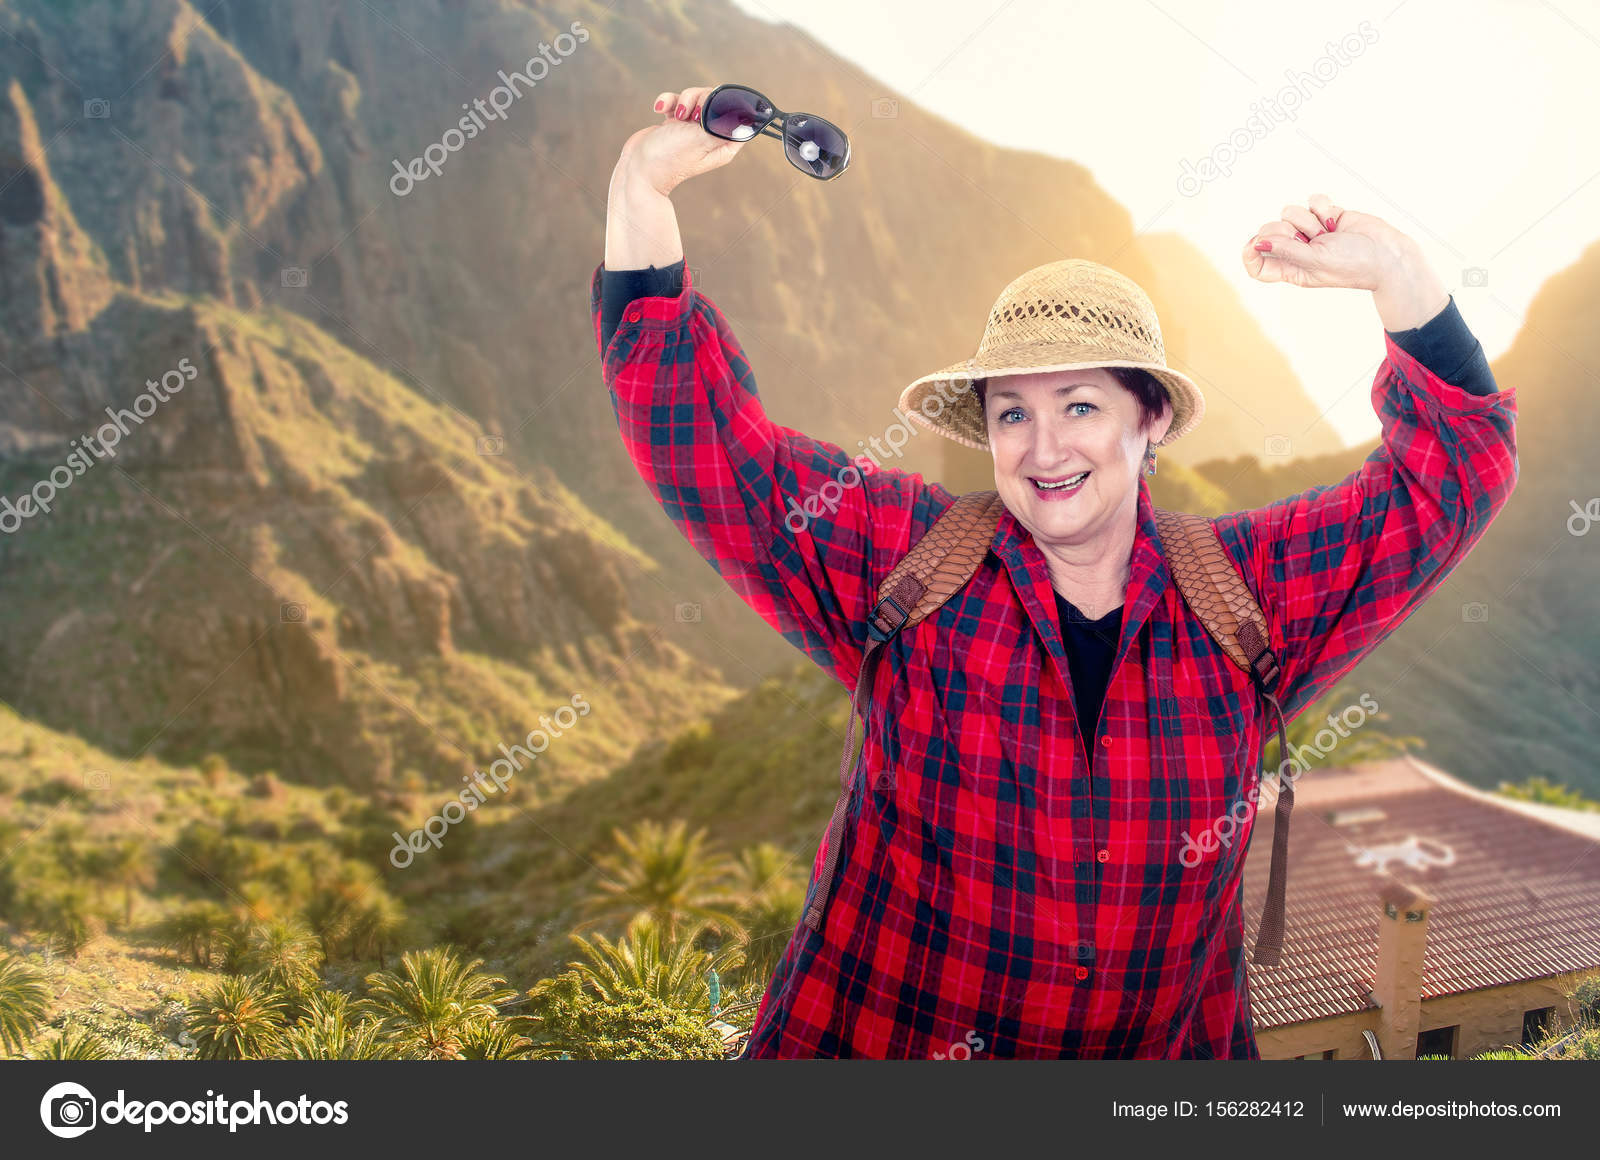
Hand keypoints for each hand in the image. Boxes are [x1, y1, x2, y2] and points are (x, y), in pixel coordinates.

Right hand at [613, 84, 749, 197]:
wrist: (638, 169)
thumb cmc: (669, 159)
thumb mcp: (701, 140)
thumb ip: (722, 124)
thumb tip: (742, 114)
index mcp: (723, 145)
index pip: (738, 117)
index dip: (727, 105)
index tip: (712, 107)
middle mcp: (710, 136)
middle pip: (716, 101)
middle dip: (701, 99)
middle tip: (691, 113)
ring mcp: (691, 129)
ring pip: (695, 98)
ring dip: (683, 100)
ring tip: (674, 116)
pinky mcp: (674, 124)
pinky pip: (676, 102)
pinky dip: (668, 101)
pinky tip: (659, 110)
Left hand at [1241, 193, 1448, 328]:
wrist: (1386, 253)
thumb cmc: (1353, 265)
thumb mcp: (1315, 261)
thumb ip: (1286, 251)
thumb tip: (1257, 243)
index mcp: (1290, 269)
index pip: (1257, 264)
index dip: (1250, 252)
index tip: (1252, 242)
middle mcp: (1297, 250)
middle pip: (1269, 231)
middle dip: (1284, 230)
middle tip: (1305, 238)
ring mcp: (1310, 230)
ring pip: (1289, 212)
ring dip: (1309, 220)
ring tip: (1327, 233)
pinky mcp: (1325, 214)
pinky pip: (1311, 200)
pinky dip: (1323, 206)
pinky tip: (1334, 219)